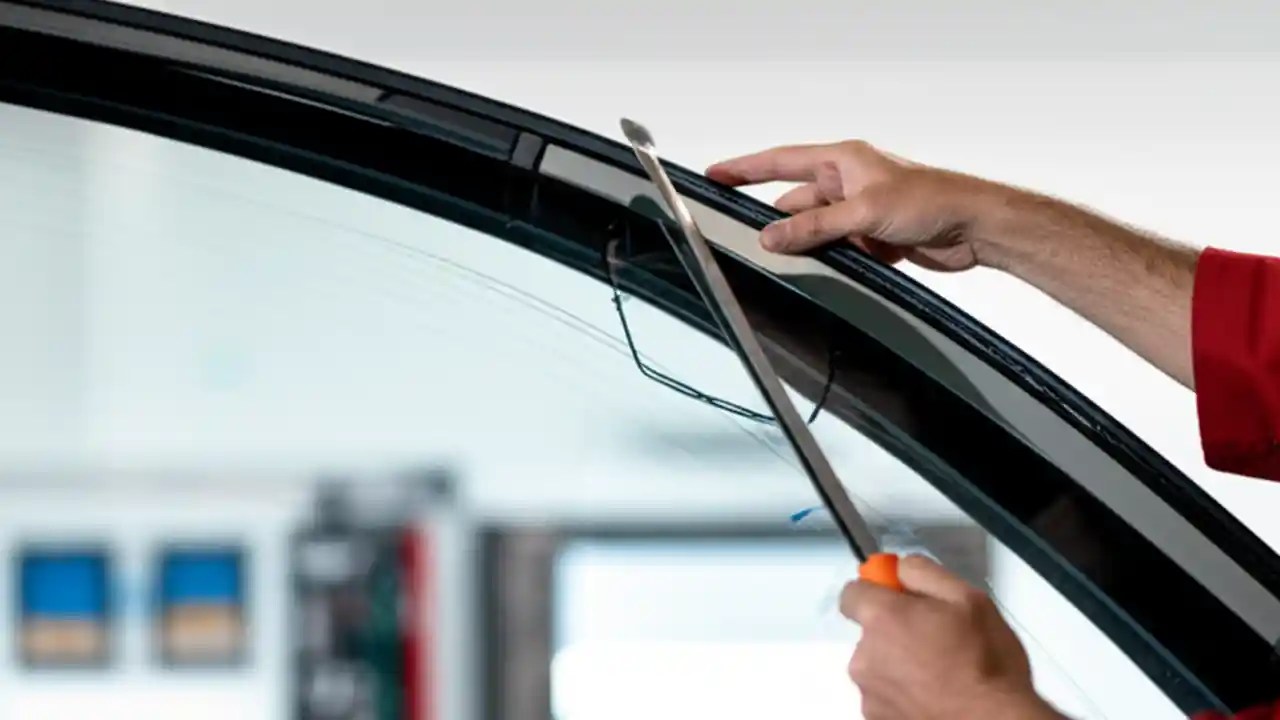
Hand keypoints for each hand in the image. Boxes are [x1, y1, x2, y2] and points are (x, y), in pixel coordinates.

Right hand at [706, 140, 1001, 271]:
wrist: (974, 228)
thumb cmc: (931, 200)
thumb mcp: (864, 212)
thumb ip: (814, 226)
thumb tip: (772, 236)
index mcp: (842, 161)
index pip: (781, 162)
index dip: (745, 168)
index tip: (715, 175)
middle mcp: (847, 183)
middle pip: (794, 201)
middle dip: (773, 220)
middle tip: (741, 236)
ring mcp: (858, 211)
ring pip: (814, 230)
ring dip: (804, 245)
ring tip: (783, 262)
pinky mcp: (871, 238)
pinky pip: (835, 249)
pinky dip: (827, 260)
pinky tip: (819, 272)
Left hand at [839, 554, 1063, 719]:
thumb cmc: (985, 663)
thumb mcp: (969, 600)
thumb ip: (925, 573)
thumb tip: (899, 568)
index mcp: (882, 619)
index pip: (852, 593)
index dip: (876, 592)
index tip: (900, 599)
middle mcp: (864, 656)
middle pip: (869, 633)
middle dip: (895, 632)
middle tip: (936, 641)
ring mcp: (868, 694)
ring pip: (878, 667)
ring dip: (899, 666)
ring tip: (940, 675)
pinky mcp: (875, 719)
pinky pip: (885, 696)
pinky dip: (903, 695)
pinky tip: (934, 697)